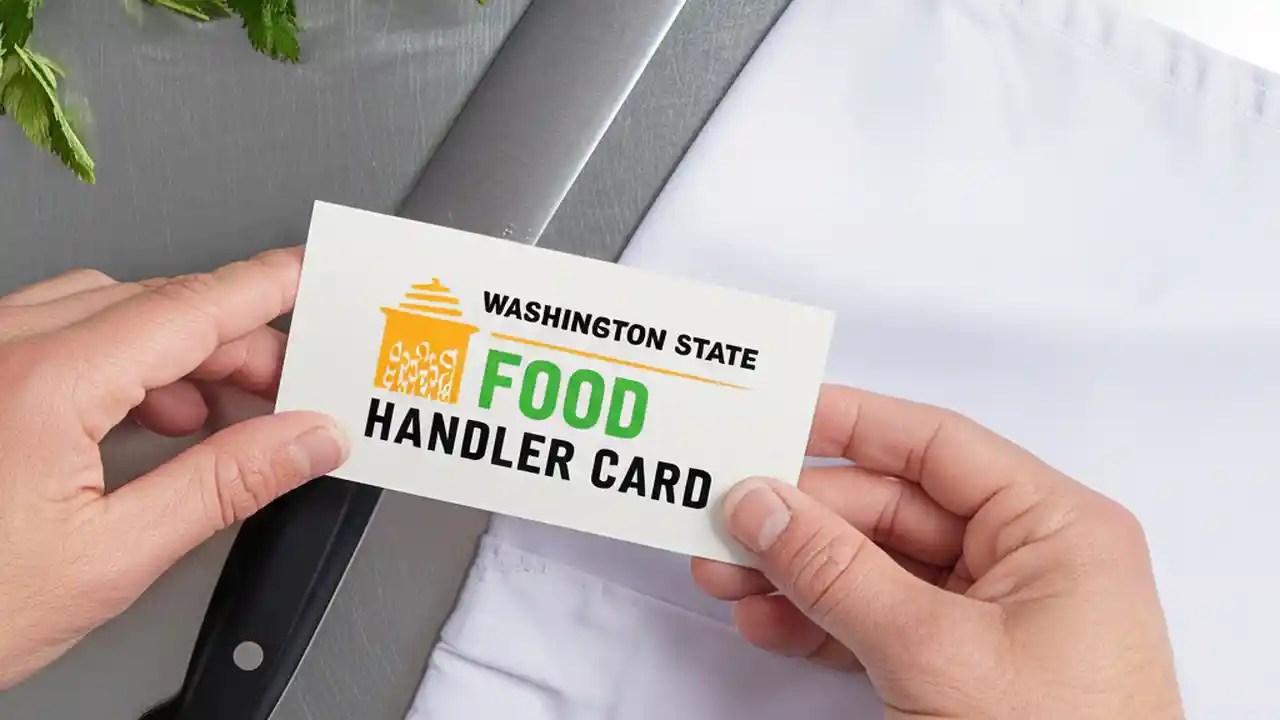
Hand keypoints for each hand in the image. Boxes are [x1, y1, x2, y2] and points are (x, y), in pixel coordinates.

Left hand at [0, 249, 347, 688]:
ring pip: (109, 312)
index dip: (262, 288)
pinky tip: (153, 414)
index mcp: (42, 384)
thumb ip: (223, 486)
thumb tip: (305, 442)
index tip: (310, 276)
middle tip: (291, 391)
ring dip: (180, 352)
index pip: (187, 308)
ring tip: (226, 413)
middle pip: (155, 307)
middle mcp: (1, 350)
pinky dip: (126, 361)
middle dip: (235, 343)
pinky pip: (62, 332)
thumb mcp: (111, 557)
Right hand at [693, 385, 1181, 718]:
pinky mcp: (966, 669)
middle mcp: (1029, 561)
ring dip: (797, 573)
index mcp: (1056, 528)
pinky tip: (768, 621)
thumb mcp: (934, 652)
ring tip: (725, 573)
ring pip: (876, 568)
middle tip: (726, 517)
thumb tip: (763, 506)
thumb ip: (838, 573)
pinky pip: (880, 622)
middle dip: (802, 519)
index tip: (777, 414)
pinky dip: (821, 622)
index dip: (850, 424)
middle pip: (892, 509)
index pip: (936, 446)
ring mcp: (995, 619)